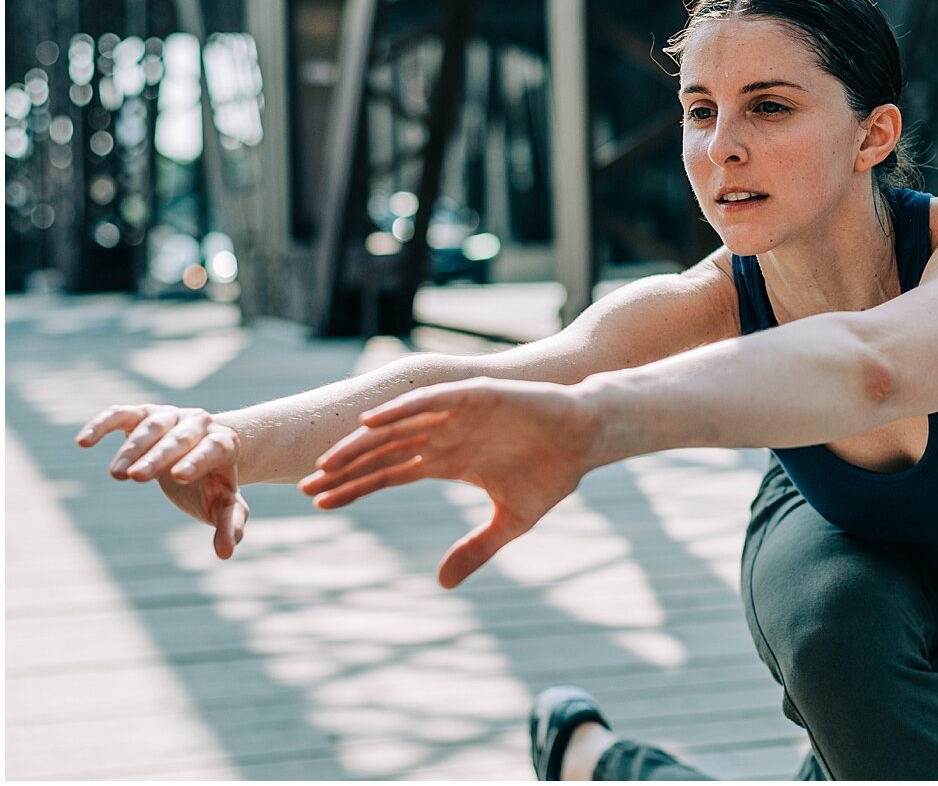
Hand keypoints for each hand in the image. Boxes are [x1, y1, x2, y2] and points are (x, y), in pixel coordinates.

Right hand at [75, 404, 248, 558]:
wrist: (199, 449)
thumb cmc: (211, 483)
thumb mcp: (222, 504)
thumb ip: (229, 523)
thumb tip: (226, 552)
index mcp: (223, 443)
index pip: (213, 449)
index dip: (197, 461)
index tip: (179, 477)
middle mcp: (198, 423)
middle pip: (179, 438)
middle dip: (157, 457)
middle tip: (136, 478)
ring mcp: (170, 416)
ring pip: (151, 427)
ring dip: (133, 449)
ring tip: (117, 475)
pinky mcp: (142, 413)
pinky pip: (121, 414)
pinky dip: (102, 424)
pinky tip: (83, 442)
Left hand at [299, 378, 595, 588]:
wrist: (588, 436)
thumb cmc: (553, 473)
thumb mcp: (510, 521)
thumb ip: (475, 549)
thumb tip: (441, 584)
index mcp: (446, 460)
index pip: (388, 473)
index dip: (353, 487)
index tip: (319, 502)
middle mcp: (443, 435)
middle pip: (381, 451)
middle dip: (344, 468)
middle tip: (306, 486)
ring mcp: (456, 414)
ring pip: (397, 427)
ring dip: (362, 442)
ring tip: (328, 461)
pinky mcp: (475, 396)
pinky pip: (429, 402)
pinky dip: (401, 411)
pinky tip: (372, 423)